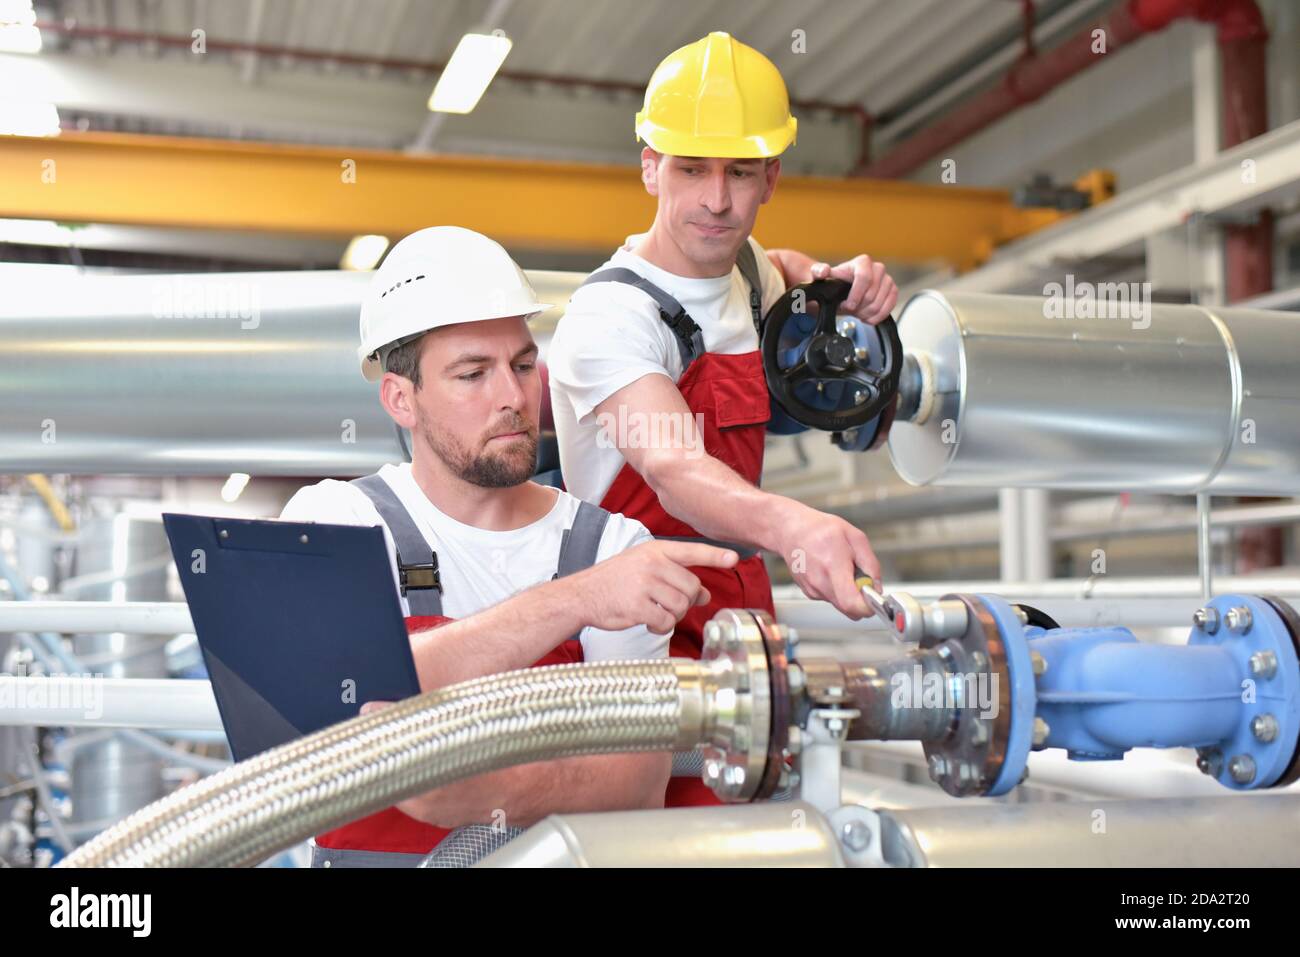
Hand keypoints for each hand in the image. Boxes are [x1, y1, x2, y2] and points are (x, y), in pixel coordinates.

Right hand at [571, 539, 738, 633]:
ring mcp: (645, 585)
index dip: (715, 556)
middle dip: (686, 600)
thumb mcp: (643, 568)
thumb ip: (674, 576)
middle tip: (667, 604)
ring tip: (655, 612)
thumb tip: (705, 594)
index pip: (691, 551)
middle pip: (691, 586)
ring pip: (681, 605)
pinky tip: (648, 622)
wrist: (582, 595)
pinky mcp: (638, 607)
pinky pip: (666, 621)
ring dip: (673, 615)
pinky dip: (661, 627)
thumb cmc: (614, 581)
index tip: (734, 558)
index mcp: (654, 551)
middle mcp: (652, 564)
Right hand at [771, 500, 881, 619]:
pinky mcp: (809, 593)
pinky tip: (831, 571)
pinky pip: (831, 599)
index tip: (873, 597)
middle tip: (860, 579)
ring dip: (848, 592)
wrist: (792, 530)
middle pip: (849, 609)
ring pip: (841, 605)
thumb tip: (876, 586)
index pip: (851, 603)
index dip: (867, 606)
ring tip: (842, 569)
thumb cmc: (821, 530)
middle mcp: (820, 581)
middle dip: (860, 599)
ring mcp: (812, 589)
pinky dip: (837, 589)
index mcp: (833, 565)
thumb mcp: (856, 538)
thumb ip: (871, 564)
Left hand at [810, 254, 897, 325]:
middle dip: (860, 307)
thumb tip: (823, 271)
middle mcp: (878, 268)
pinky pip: (890, 307)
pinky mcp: (893, 291)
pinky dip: (878, 316)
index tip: (849, 305)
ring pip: (880, 302)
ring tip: (857, 313)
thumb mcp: (823, 277)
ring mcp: (887, 280)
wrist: (844, 291)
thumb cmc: (835, 283)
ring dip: (867, 313)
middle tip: (850, 309)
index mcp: (863, 262)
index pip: (864, 278)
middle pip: (872, 293)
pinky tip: (867, 317)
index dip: (856, 295)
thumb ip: (819, 272)